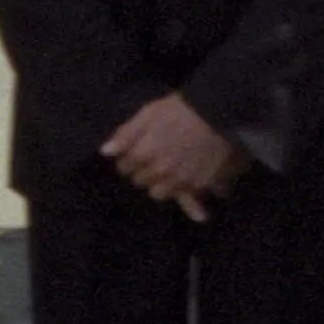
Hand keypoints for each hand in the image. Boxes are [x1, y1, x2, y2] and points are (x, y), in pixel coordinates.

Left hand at [102, 93, 249, 221]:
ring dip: (162, 186)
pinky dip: (194, 207)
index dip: (128, 157)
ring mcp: (179, 181)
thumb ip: (127, 134)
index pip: (124, 167)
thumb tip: (105, 152)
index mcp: (142, 155)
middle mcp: (158, 173)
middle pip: (141, 182)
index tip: (134, 151)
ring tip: (168, 177)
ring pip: (161, 193)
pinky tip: (201, 215)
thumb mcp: (149, 112)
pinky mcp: (201, 185)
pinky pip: (193, 200)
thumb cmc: (181, 108)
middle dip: (143, 172)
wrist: (218, 113)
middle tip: (152, 159)